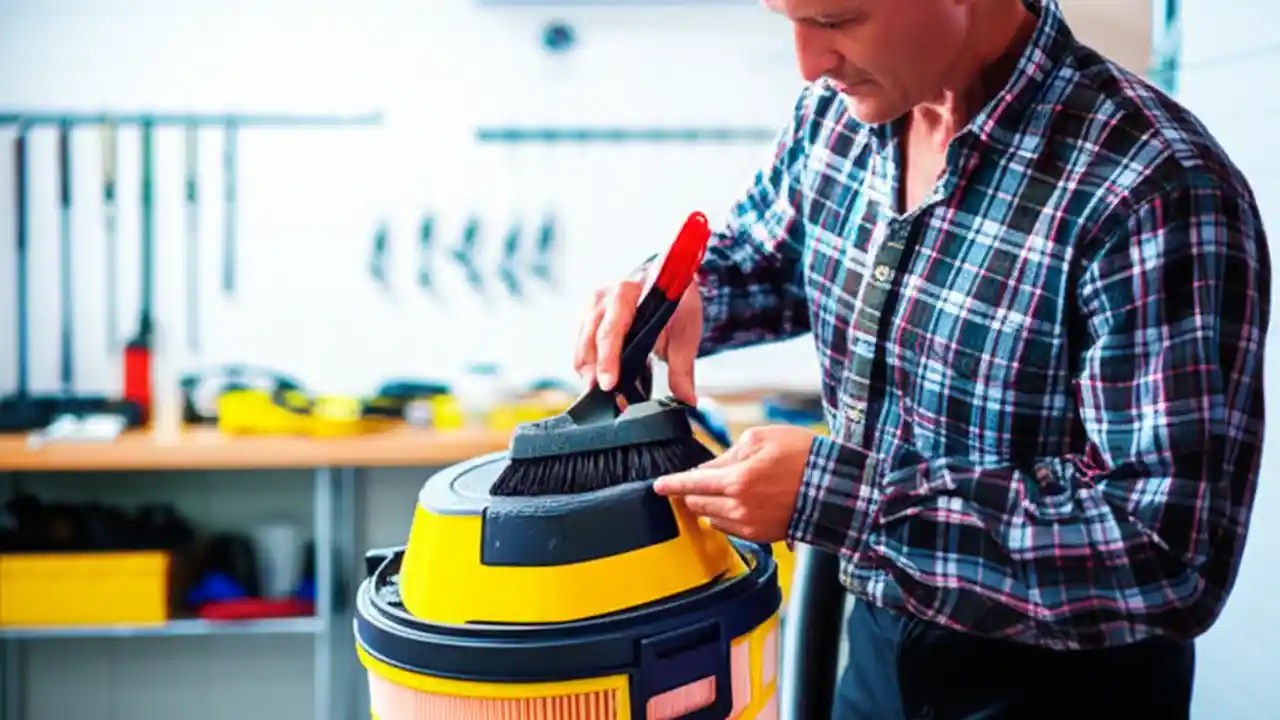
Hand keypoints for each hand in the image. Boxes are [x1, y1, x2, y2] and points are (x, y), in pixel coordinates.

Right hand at [573, 265, 702, 404]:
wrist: (667, 283)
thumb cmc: (674, 302)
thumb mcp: (685, 330)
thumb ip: (683, 365)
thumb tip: (686, 398)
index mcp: (630, 291)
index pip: (613, 328)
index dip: (608, 358)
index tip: (609, 384)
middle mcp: (606, 296)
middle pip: (590, 338)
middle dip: (594, 370)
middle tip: (604, 394)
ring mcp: (593, 305)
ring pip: (581, 344)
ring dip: (588, 370)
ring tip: (604, 390)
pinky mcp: (587, 316)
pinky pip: (579, 345)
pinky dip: (587, 365)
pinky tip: (600, 377)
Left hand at [653, 425, 815, 542]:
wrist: (835, 487)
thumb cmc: (802, 456)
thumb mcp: (760, 439)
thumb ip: (728, 453)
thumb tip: (709, 469)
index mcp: (736, 481)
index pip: (690, 484)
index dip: (670, 484)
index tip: (657, 486)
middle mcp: (738, 508)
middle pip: (696, 502)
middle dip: (693, 490)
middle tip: (703, 479)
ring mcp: (750, 526)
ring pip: (711, 517)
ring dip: (710, 503)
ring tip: (730, 488)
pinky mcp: (761, 537)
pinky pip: (729, 529)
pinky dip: (726, 515)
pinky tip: (742, 502)